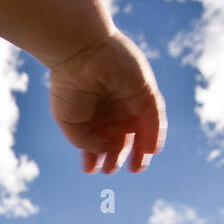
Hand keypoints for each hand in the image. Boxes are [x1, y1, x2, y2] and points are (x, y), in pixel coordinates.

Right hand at [49, 30, 166, 174]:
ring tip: (136, 168)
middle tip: (111, 170)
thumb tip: (106, 150)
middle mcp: (112, 109)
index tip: (90, 170)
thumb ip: (86, 142)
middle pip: (120, 139)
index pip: (98, 141)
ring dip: (140, 150)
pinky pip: (154, 116)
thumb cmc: (69, 86)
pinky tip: (151, 151)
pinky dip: (154, 134)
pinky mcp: (144, 91)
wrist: (80, 53)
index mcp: (93, 115)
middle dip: (116, 156)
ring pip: (139, 130)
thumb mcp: (70, 123)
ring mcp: (129, 101)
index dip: (94, 158)